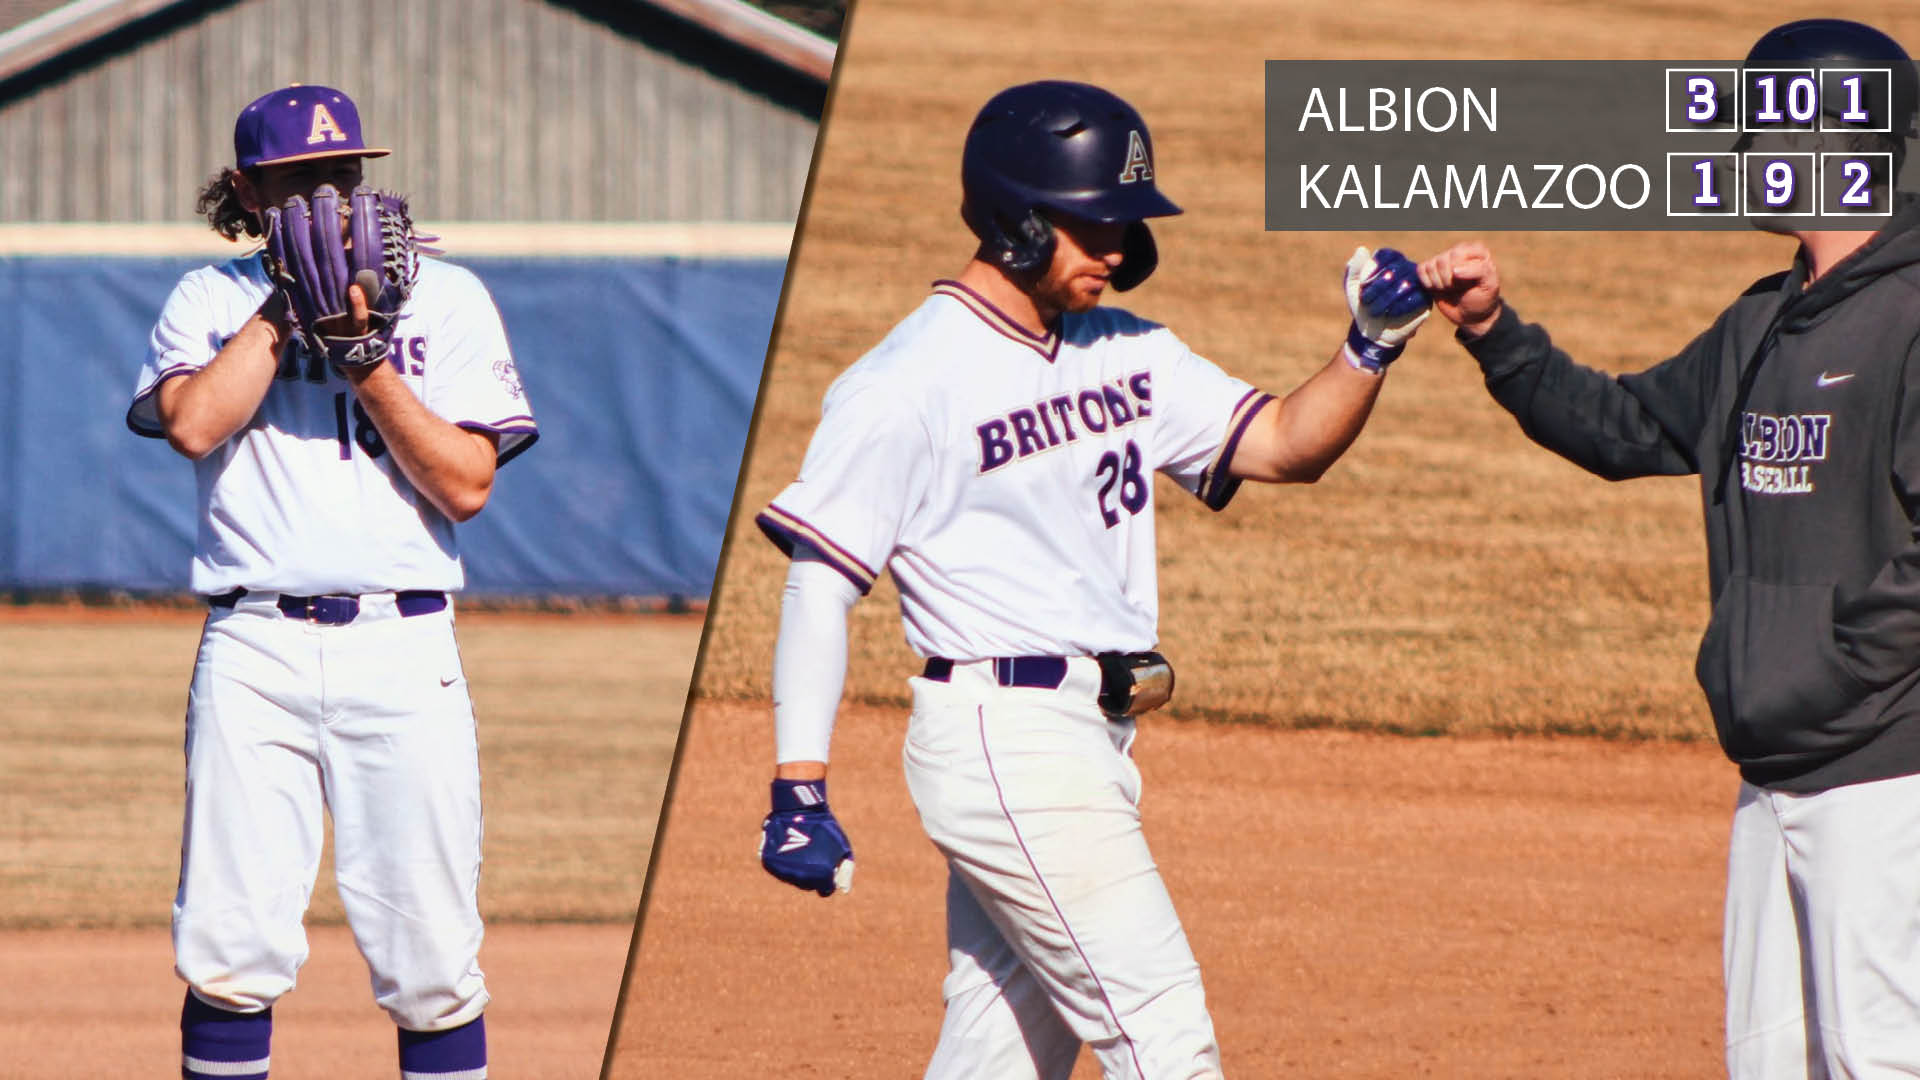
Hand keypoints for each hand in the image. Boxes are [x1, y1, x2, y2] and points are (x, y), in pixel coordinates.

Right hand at [759, 779, 853, 897]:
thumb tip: (843, 890)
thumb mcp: (843, 848)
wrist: (799, 808)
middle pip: (808, 885)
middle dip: (813, 872)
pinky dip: (784, 862)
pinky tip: (790, 848)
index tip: (827, 862)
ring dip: (798, 867)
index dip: (828, 877)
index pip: (825, 890)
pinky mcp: (770, 863)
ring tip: (802, 848)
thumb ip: (845, 871)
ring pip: (792, 878)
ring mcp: (784, 871)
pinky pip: (779, 870)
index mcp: (820, 875)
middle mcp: (801, 877)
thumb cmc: (825, 828)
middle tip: (814, 852)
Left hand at [1343, 246, 1430, 372]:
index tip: (1362, 285)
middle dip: (1377, 286)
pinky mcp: (1425, 301)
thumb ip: (1354, 268)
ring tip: (1374, 310)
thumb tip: (1362, 249)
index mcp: (1391, 262)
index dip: (1373, 269)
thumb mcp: (1353, 288)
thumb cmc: (1363, 307)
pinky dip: (1399, 307)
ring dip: (1386, 298)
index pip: (1387, 255)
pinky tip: (1389, 314)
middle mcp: (1407, 269)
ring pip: (1408, 283)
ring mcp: (1418, 285)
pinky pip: (1417, 299)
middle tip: (1365, 301)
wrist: (1372, 333)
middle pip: (1397, 268)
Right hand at [1416, 242, 1502, 337]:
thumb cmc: (1483, 298)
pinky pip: (1421, 270)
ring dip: (1438, 283)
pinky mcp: (1430, 270)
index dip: (1458, 271)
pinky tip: (1437, 288)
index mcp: (1476, 251)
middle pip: (1442, 260)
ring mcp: (1443, 260)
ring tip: (1449, 289)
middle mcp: (1459, 251)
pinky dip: (1427, 283)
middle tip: (1457, 288)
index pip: (1457, 253)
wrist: (1471, 315)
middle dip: (1447, 279)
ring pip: (1431, 266)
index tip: (1468, 283)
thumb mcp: (1490, 285)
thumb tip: (1455, 270)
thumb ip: (1479, 271)